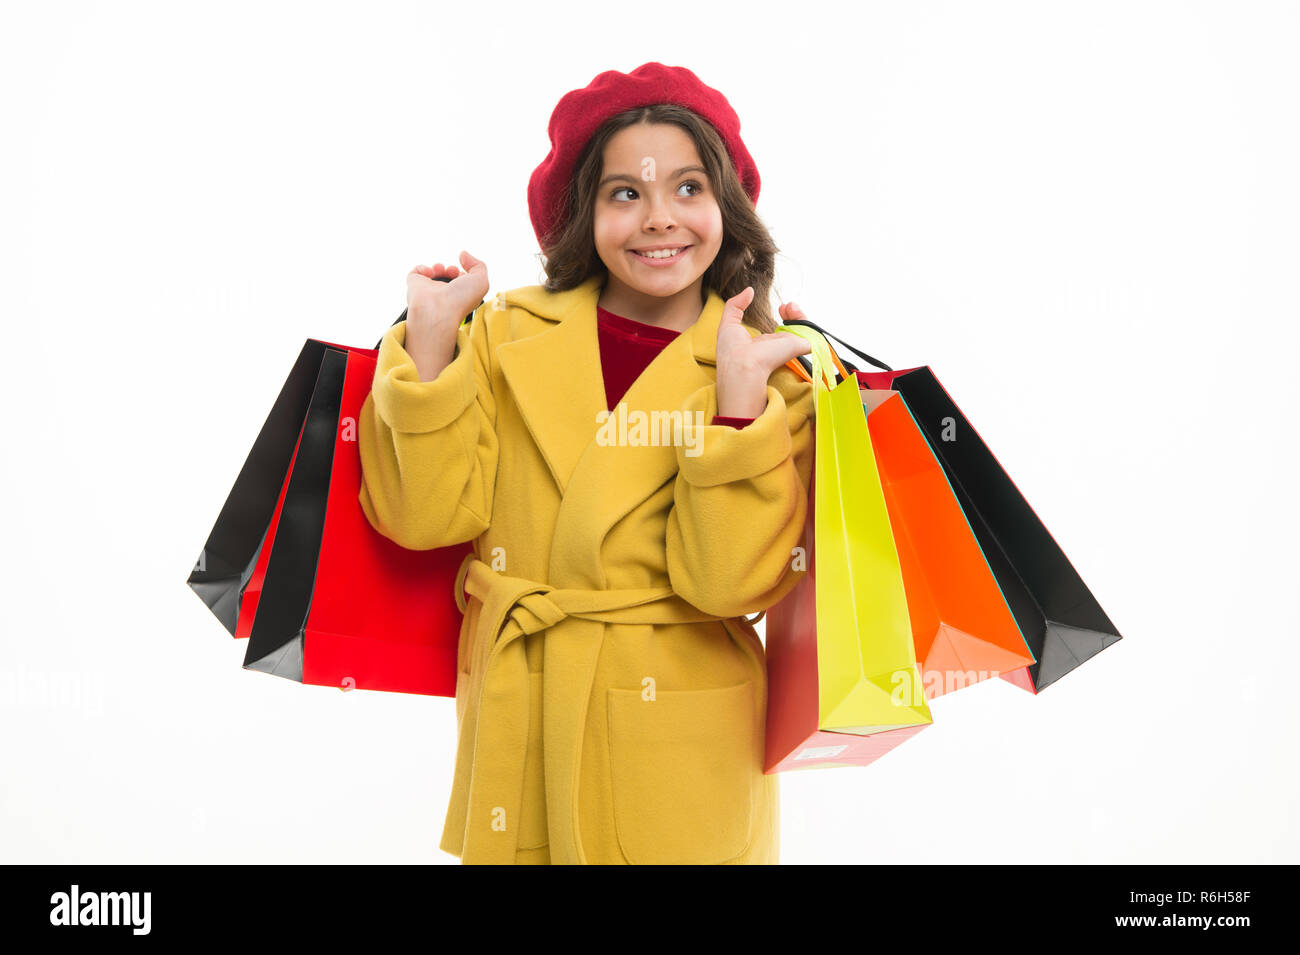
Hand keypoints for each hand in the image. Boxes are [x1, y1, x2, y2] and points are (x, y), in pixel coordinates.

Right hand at [405, 250, 489, 336]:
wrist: (437, 310)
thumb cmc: (461, 300)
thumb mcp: (481, 281)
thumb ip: (478, 265)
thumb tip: (463, 254)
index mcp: (460, 298)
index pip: (462, 285)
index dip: (465, 274)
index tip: (464, 273)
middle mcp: (445, 295)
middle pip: (448, 278)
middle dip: (452, 269)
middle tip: (453, 271)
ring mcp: (429, 290)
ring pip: (433, 274)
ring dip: (439, 267)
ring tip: (441, 269)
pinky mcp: (415, 285)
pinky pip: (416, 272)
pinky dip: (423, 267)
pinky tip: (429, 272)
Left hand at [714, 287, 811, 417]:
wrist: (741, 364)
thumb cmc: (731, 350)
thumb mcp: (728, 322)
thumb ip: (736, 305)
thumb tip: (749, 290)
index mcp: (765, 344)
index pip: (780, 331)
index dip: (784, 316)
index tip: (780, 307)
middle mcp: (779, 347)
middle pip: (794, 328)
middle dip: (793, 314)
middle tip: (785, 306)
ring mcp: (790, 347)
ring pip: (804, 329)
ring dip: (800, 314)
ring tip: (789, 306)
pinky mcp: (799, 347)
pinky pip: (812, 334)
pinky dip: (805, 319)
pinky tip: (793, 310)